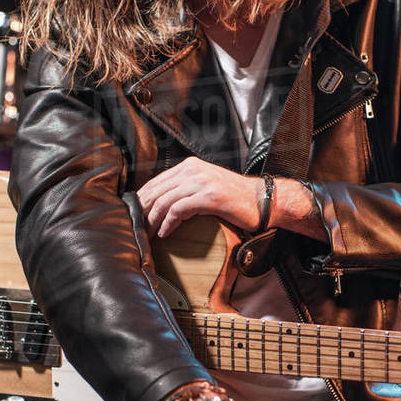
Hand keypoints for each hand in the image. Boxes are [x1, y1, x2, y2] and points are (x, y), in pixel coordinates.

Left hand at [137, 158, 261, 236]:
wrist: (263, 201)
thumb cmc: (237, 198)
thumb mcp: (207, 186)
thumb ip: (187, 188)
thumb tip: (163, 204)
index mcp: (190, 166)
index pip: (156, 182)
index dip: (143, 200)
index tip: (137, 217)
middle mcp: (194, 170)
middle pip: (156, 191)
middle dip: (144, 212)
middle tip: (138, 229)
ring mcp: (202, 182)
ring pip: (164, 201)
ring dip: (153, 221)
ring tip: (150, 234)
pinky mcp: (209, 197)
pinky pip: (178, 210)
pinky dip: (168, 223)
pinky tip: (165, 233)